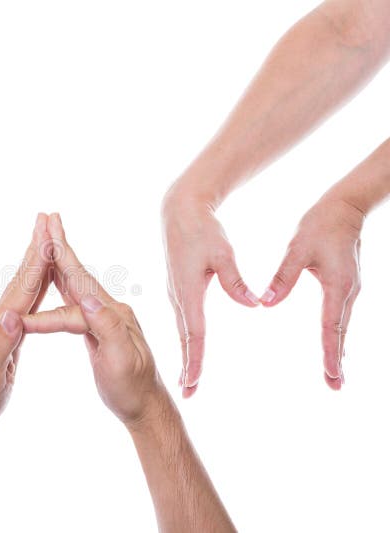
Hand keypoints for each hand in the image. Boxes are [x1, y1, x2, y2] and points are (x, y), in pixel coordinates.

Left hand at [0, 214, 50, 430]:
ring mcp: (2, 323)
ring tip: (48, 238)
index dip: (38, 261)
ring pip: (23, 285)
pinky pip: (25, 300)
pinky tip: (43, 278)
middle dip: (37, 247)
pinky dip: (36, 284)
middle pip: (22, 276)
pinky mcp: (5, 331)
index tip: (50, 234)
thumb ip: (0, 346)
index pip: (22, 287)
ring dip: (37, 260)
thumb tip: (12, 316)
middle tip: (49, 219)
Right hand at [23, 213, 165, 425]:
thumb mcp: (122, 361)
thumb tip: (87, 299)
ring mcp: (105, 315)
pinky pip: (75, 298)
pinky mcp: (99, 325)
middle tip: (48, 218)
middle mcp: (110, 309)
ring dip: (60, 259)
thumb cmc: (132, 389)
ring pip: (76, 282)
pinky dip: (62, 282)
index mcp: (113, 315)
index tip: (24, 306)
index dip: (49, 297)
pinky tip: (55, 276)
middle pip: (79, 274)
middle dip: (60, 247)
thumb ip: (108, 327)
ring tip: (48, 236)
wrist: (145, 406)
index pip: (76, 300)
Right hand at [161, 186, 258, 397]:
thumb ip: (236, 281)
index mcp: (189, 292)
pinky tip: (191, 348)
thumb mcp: (224, 253)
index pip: (194, 334)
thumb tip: (252, 304)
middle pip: (184, 338)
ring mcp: (176, 293)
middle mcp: (179, 296)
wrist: (180, 212)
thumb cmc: (203, 230)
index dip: (195, 360)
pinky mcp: (178, 288)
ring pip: (182, 330)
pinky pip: (183, 319)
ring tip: (190, 377)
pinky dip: (187, 338)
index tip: (193, 382)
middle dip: (187, 366)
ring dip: (187, 354)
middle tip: (189, 393)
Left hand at [261, 197, 362, 389]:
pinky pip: (341, 314)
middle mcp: (347, 291)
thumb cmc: (319, 226)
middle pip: (341, 331)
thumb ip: (283, 277)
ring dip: (339, 348)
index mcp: (336, 285)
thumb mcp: (297, 249)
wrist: (343, 208)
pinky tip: (334, 343)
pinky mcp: (345, 284)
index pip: (332, 326)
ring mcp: (349, 288)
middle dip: (338, 359)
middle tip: (335, 385)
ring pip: (343, 324)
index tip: (331, 373)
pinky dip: (338, 333)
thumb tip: (266, 302)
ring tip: (334, 373)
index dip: (331, 351)